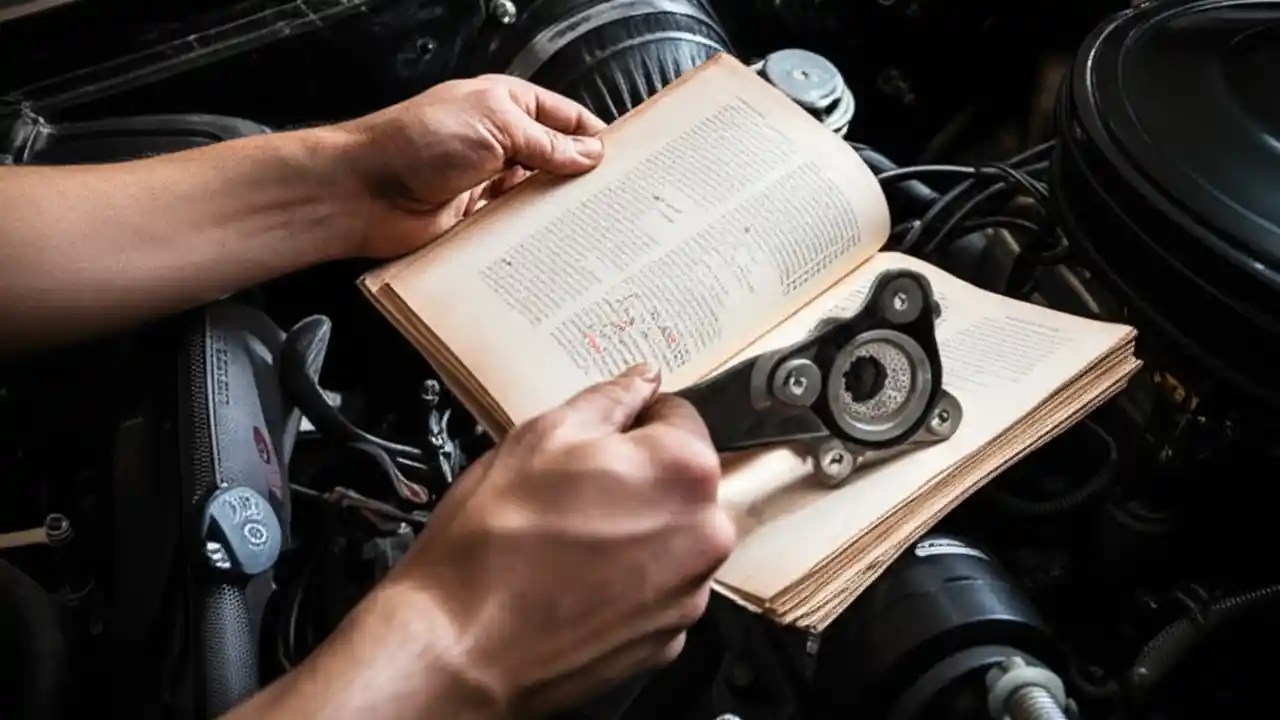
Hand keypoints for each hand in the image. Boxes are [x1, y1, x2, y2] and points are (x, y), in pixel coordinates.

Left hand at [335, 74, 606, 257]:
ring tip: (598, 230)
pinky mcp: (479, 221)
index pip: (567, 119)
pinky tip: (558, 247)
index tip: (629, 163)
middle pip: (558, 163)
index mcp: (508, 105)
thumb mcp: (495, 125)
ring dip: (559, 213)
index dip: (597, 139)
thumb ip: (547, 142)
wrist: (364, 191)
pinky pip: (517, 229)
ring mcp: (491, 183)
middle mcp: (502, 143)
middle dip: (584, 181)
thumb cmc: (418, 142)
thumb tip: (590, 154)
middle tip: (621, 203)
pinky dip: (535, 237)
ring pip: (540, 200)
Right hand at [377, 363, 736, 715]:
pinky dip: (625, 582)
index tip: (593, 444)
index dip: (631, 423)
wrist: (461, 645)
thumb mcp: (542, 436)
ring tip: (567, 543)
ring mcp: (689, 594)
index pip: (680, 417)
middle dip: (636, 480)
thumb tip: (643, 379)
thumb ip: (610, 399)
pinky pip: (655, 589)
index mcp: (685, 471)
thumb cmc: (496, 540)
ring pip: (668, 538)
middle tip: (571, 494)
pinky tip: (575, 582)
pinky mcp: (667, 638)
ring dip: (633, 531)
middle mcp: (705, 535)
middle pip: (680, 483)